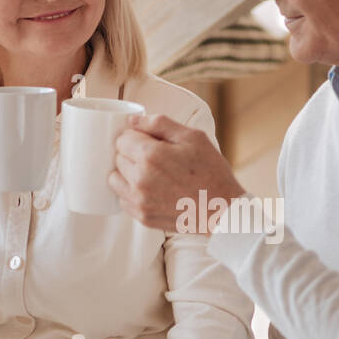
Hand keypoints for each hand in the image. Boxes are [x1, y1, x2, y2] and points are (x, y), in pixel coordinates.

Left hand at [109, 113, 244, 231]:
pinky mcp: (142, 216)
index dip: (137, 137)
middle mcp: (140, 179)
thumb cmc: (211, 172)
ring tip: (152, 174)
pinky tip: (152, 190)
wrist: (222, 210)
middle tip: (157, 159)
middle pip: (118, 158)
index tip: (152, 143)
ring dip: (127, 174)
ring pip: (115, 179)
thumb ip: (159, 123)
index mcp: (151, 155)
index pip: (122, 138)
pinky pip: (123, 199)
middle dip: (132, 154)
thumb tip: (133, 121)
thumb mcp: (193, 137)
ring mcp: (140, 200)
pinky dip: (132, 193)